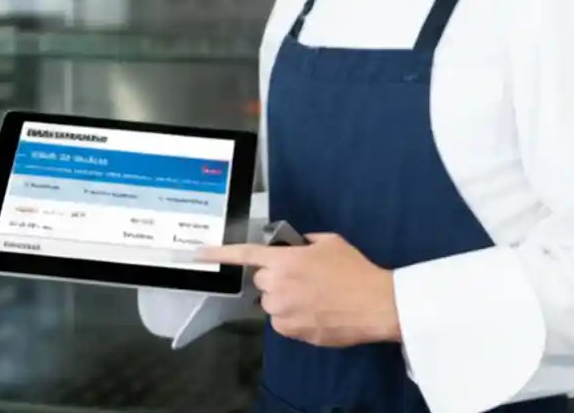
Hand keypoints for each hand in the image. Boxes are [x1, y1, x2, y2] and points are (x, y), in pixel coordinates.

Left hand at [197, 233, 401, 347]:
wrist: (375, 304)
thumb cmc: (354, 270)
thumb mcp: (330, 242)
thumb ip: (305, 243)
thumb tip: (297, 247)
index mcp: (283, 260)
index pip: (244, 255)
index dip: (219, 253)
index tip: (198, 253)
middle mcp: (277, 286)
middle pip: (262, 281)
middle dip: (277, 278)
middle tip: (303, 279)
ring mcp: (282, 311)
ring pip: (272, 303)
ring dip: (285, 299)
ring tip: (314, 298)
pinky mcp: (291, 331)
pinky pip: (282, 322)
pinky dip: (293, 318)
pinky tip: (315, 312)